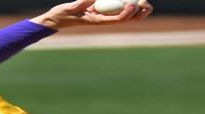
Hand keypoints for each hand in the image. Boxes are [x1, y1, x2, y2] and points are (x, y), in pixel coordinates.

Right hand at [31, 0, 153, 30]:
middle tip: (145, 3)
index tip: (133, 3)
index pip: (117, 20)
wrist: (59, 18)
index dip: (127, 12)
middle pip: (126, 20)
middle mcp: (104, 19)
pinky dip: (127, 5)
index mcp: (99, 21)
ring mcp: (105, 16)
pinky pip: (119, 9)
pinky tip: (133, 0)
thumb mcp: (73, 7)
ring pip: (125, 16)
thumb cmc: (64, 14)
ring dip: (137, 10)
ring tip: (145, 2)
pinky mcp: (103, 11)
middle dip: (138, 13)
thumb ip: (84, 1)